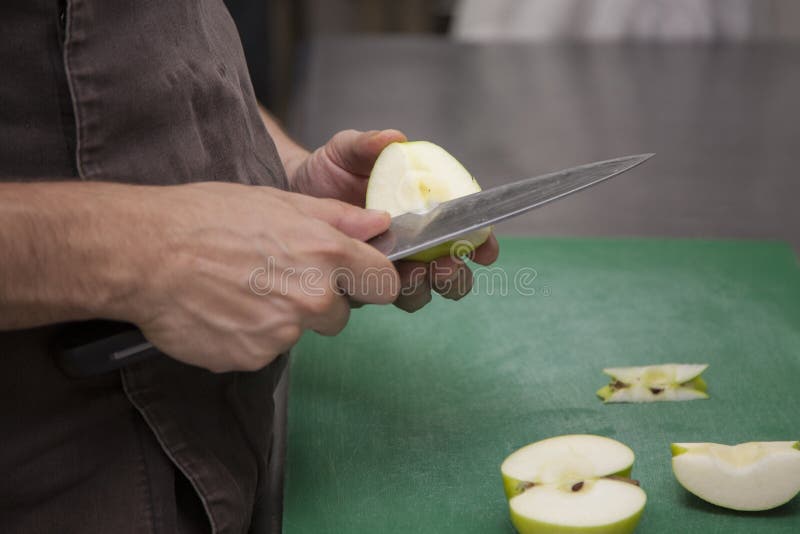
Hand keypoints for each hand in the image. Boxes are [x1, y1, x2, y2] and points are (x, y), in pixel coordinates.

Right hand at [122, 182, 398, 371]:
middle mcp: (313, 298)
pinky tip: (224, 311)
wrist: (145, 255)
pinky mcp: (254, 358)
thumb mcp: (277, 202)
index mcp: (326, 253)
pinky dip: (250, 336)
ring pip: (301, 332)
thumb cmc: (206, 219)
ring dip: (282, 319)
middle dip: (320, 301)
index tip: (356, 279)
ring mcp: (284, 333)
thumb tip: (381, 224)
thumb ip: (337, 218)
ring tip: (241, 290)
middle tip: (276, 277)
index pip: (385, 283)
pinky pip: (266, 350)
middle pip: (341, 314)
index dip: (370, 280)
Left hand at [289, 129, 499, 311]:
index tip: (484, 250)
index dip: (480, 241)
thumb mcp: (347, 151)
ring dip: (425, 288)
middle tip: (444, 265)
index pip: (462, 228)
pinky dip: (387, 293)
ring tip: (415, 275)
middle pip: (450, 269)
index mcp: (422, 210)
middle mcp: (413, 242)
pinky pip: (382, 296)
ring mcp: (389, 266)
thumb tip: (394, 137)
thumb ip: (369, 144)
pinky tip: (376, 279)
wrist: (291, 193)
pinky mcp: (363, 281)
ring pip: (421, 290)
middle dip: (454, 274)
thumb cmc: (328, 169)